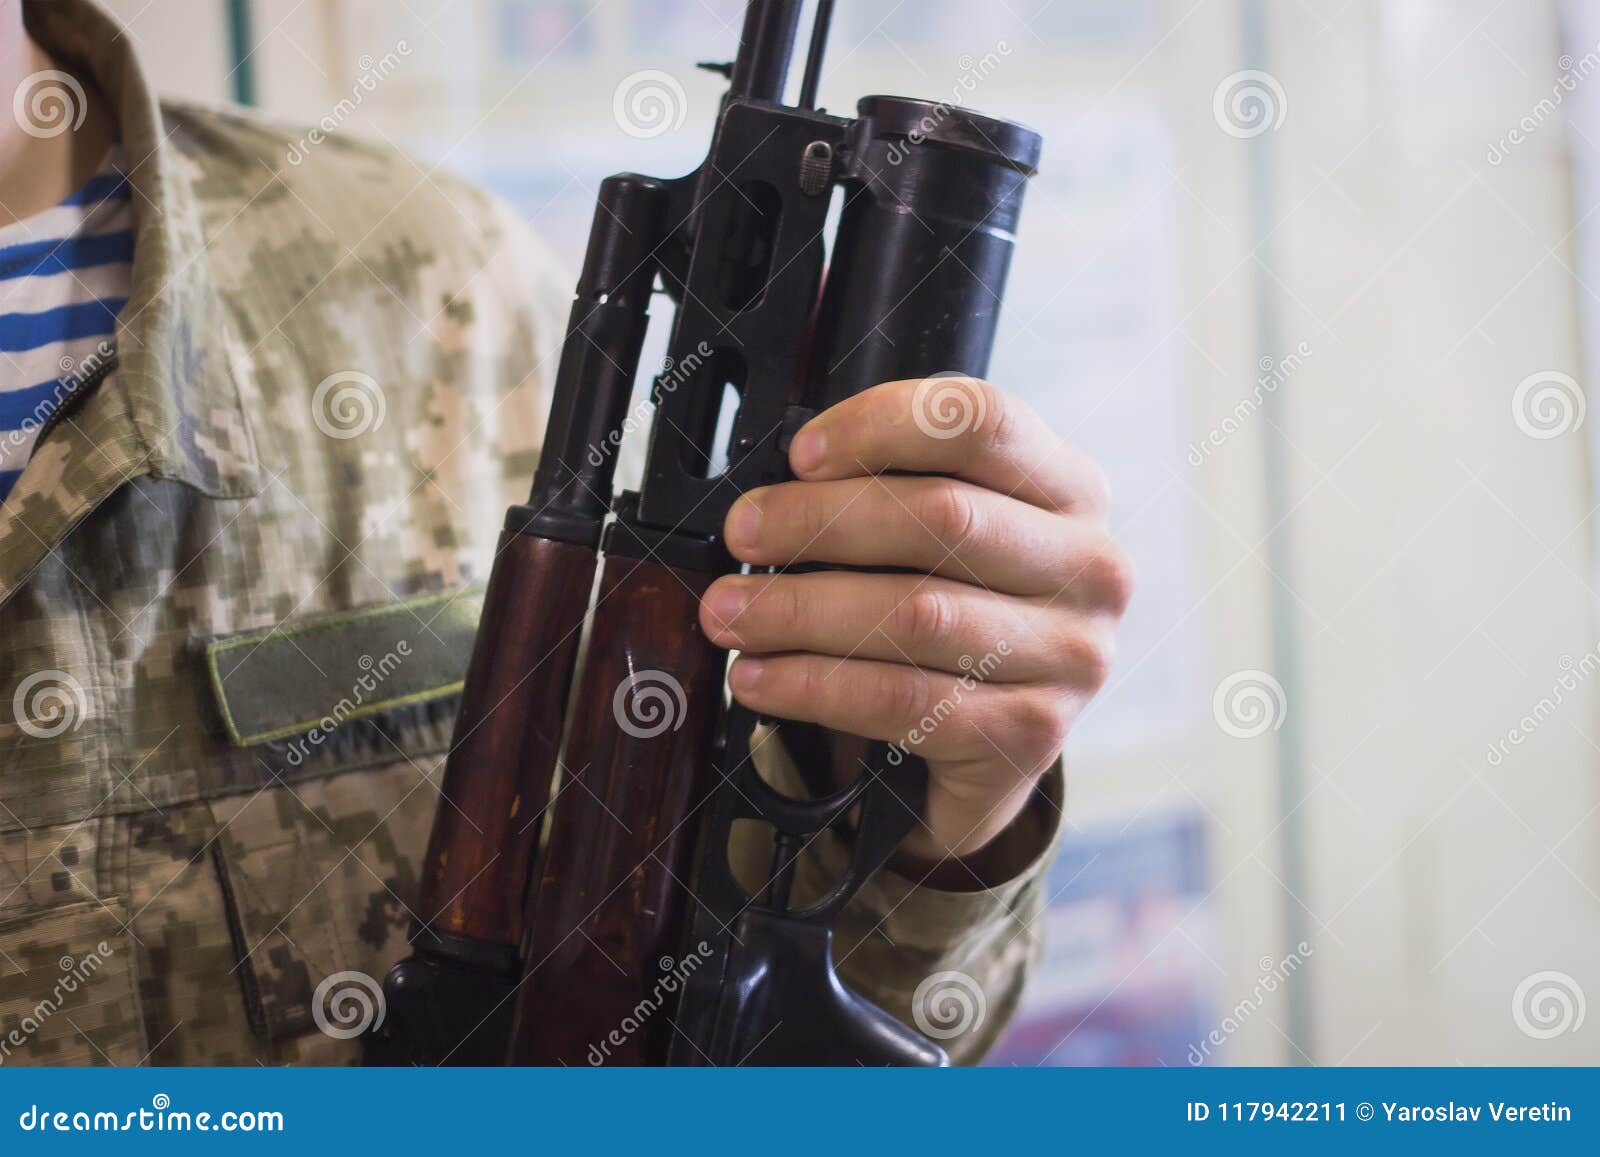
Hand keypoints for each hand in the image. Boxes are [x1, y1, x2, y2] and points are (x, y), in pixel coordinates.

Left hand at [698, 376, 1133, 878]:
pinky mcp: (1032, 732)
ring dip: (799, 611)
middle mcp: (1089, 565)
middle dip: (818, 521)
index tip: (800, 454)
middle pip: (942, 516)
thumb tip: (773, 492)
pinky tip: (762, 680)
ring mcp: (1071, 654)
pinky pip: (904, 700)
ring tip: (730, 614)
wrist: (992, 743)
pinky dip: (815, 686)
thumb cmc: (956, 612)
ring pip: (915, 614)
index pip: (982, 422)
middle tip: (743, 535)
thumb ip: (891, 492)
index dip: (880, 426)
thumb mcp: (948, 538)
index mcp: (1067, 488)